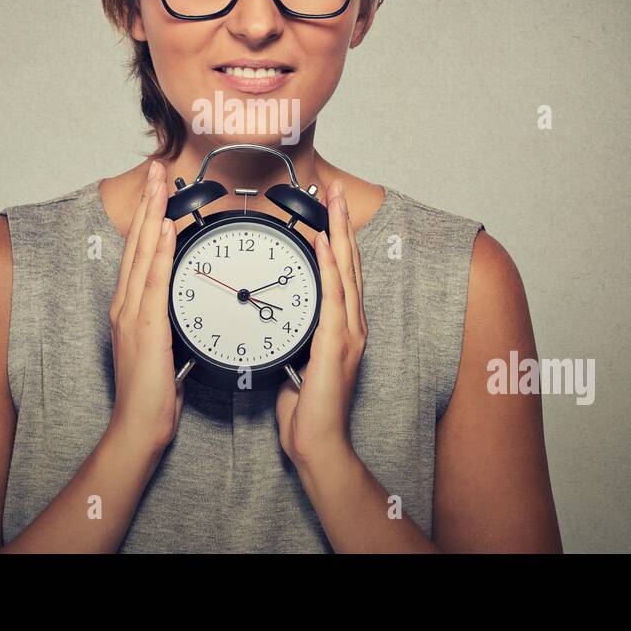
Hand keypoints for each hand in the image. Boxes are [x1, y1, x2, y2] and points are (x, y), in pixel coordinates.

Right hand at [106, 161, 184, 457]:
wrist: (140, 424)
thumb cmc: (153, 392)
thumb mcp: (162, 343)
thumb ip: (167, 316)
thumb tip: (183, 297)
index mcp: (131, 307)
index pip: (141, 252)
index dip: (149, 216)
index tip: (159, 188)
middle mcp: (126, 304)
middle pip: (139, 243)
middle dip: (148, 203)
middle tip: (157, 170)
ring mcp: (132, 313)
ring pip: (144, 254)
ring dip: (153, 215)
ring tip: (161, 185)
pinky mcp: (145, 327)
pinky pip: (154, 281)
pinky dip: (160, 252)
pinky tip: (166, 229)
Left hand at [275, 178, 366, 467]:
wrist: (316, 441)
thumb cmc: (306, 408)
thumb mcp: (297, 357)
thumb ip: (296, 332)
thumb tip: (278, 314)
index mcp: (341, 326)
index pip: (340, 271)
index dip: (336, 237)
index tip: (329, 208)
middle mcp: (351, 324)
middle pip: (348, 262)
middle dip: (343, 223)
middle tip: (337, 189)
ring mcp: (348, 333)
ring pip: (345, 272)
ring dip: (339, 234)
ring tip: (335, 203)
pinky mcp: (337, 344)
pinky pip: (334, 298)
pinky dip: (329, 268)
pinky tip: (324, 245)